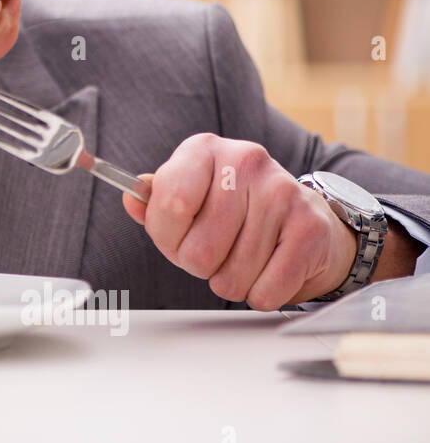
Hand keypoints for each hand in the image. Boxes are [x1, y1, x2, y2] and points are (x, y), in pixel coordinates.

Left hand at [121, 133, 357, 309]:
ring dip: (231, 281)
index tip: (177, 236)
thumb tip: (131, 199)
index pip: (171, 204)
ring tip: (244, 257)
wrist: (303, 216)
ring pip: (231, 278)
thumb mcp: (188, 196)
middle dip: (199, 265)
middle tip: (215, 251)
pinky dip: (261, 293)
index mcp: (204, 149)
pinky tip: (268, 269)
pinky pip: (266, 291)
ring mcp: (282, 192)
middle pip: (198, 251)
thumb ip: (155, 201)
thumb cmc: (233, 211)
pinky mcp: (311, 228)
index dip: (166, 236)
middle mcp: (245, 162)